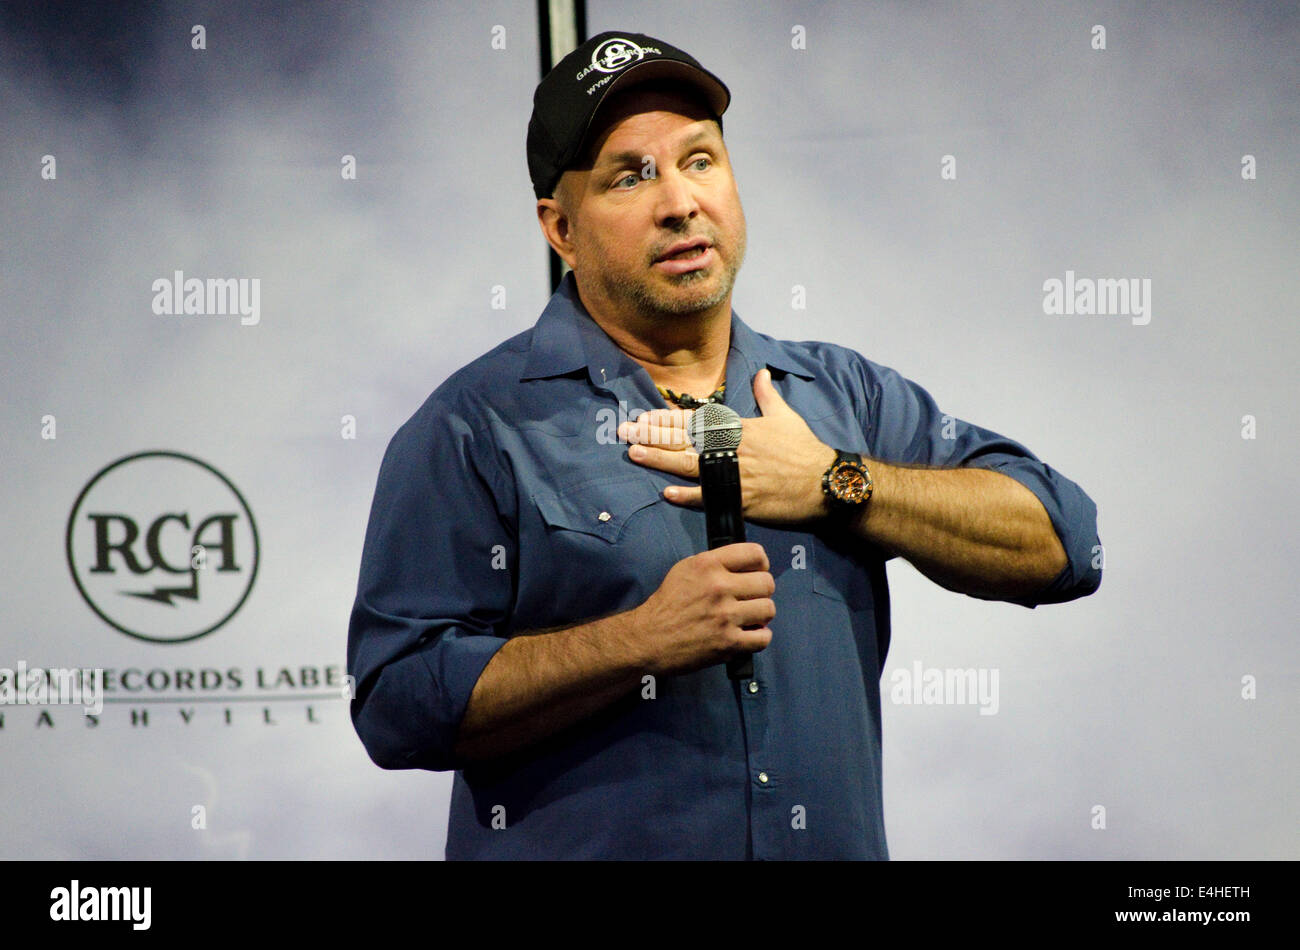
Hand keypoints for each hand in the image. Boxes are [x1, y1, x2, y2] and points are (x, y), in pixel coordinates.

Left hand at [618, 369, 835, 524]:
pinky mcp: (743, 499)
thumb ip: (766, 395)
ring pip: (690, 465)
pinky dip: (688, 496)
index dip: (666, 419)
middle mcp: (732, 448)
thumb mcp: (785, 416)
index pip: (694, 420)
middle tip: (624, 433)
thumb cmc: (805, 450)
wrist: (826, 484)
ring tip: (634, 454)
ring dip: (659, 459)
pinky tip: (666, 493)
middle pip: (684, 440)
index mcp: (739, 427)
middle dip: (652, 435)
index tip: (643, 417)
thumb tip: (762, 374)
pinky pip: (710, 498)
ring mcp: (736, 474)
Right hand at [630, 543, 774, 675]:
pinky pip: (764, 638)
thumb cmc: (666, 604)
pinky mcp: (728, 643)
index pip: (756, 553)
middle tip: (750, 599)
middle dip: (761, 592)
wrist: (649, 638)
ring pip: (768, 609)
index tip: (756, 572)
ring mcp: (725, 616)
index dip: (761, 564)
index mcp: (708, 564)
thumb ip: (716, 563)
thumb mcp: (685, 569)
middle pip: (767, 583)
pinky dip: (758, 638)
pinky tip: (747, 635)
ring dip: (760, 615)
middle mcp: (718, 587)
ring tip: (748, 618)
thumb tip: (746, 565)